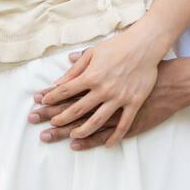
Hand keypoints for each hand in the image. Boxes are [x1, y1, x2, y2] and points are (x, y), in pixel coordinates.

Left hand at [28, 34, 177, 149]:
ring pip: (97, 121)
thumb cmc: (119, 46)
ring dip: (82, 131)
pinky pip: (123, 125)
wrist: (147, 45)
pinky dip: (114, 136)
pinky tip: (108, 144)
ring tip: (72, 136)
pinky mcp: (134, 103)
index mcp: (92, 75)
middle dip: (61, 118)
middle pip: (77, 108)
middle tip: (50, 124)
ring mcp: (119, 98)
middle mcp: (103, 89)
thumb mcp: (94, 52)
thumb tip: (59, 81)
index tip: (42, 102)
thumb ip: (76, 67)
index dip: (52, 97)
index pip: (66, 90)